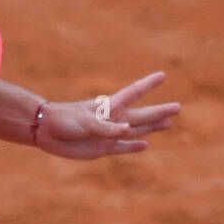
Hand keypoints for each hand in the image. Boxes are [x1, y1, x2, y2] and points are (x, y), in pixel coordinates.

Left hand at [36, 71, 180, 159]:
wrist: (45, 131)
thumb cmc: (64, 120)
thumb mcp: (85, 121)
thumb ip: (105, 126)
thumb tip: (127, 131)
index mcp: (109, 107)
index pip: (134, 93)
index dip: (148, 84)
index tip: (163, 74)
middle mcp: (113, 120)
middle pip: (142, 115)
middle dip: (160, 111)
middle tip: (178, 107)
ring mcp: (109, 134)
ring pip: (136, 131)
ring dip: (152, 128)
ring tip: (168, 123)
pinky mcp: (102, 148)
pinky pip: (122, 148)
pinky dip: (133, 147)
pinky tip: (145, 144)